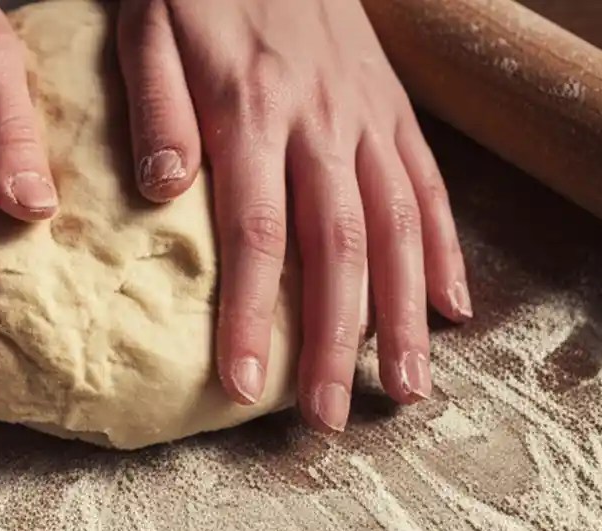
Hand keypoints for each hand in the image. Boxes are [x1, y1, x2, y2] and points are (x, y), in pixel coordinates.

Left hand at [117, 0, 471, 431]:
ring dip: (403, 316)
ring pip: (398, 228)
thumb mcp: (149, 27)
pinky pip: (429, 187)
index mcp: (254, 111)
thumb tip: (160, 192)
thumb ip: (156, 106)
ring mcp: (369, 117)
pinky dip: (445, 250)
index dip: (251, 315)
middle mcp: (324, 123)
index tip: (244, 388)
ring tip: (407, 391)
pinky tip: (453, 307)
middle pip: (338, 248)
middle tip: (324, 420)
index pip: (256, 232)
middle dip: (334, 342)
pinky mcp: (393, 109)